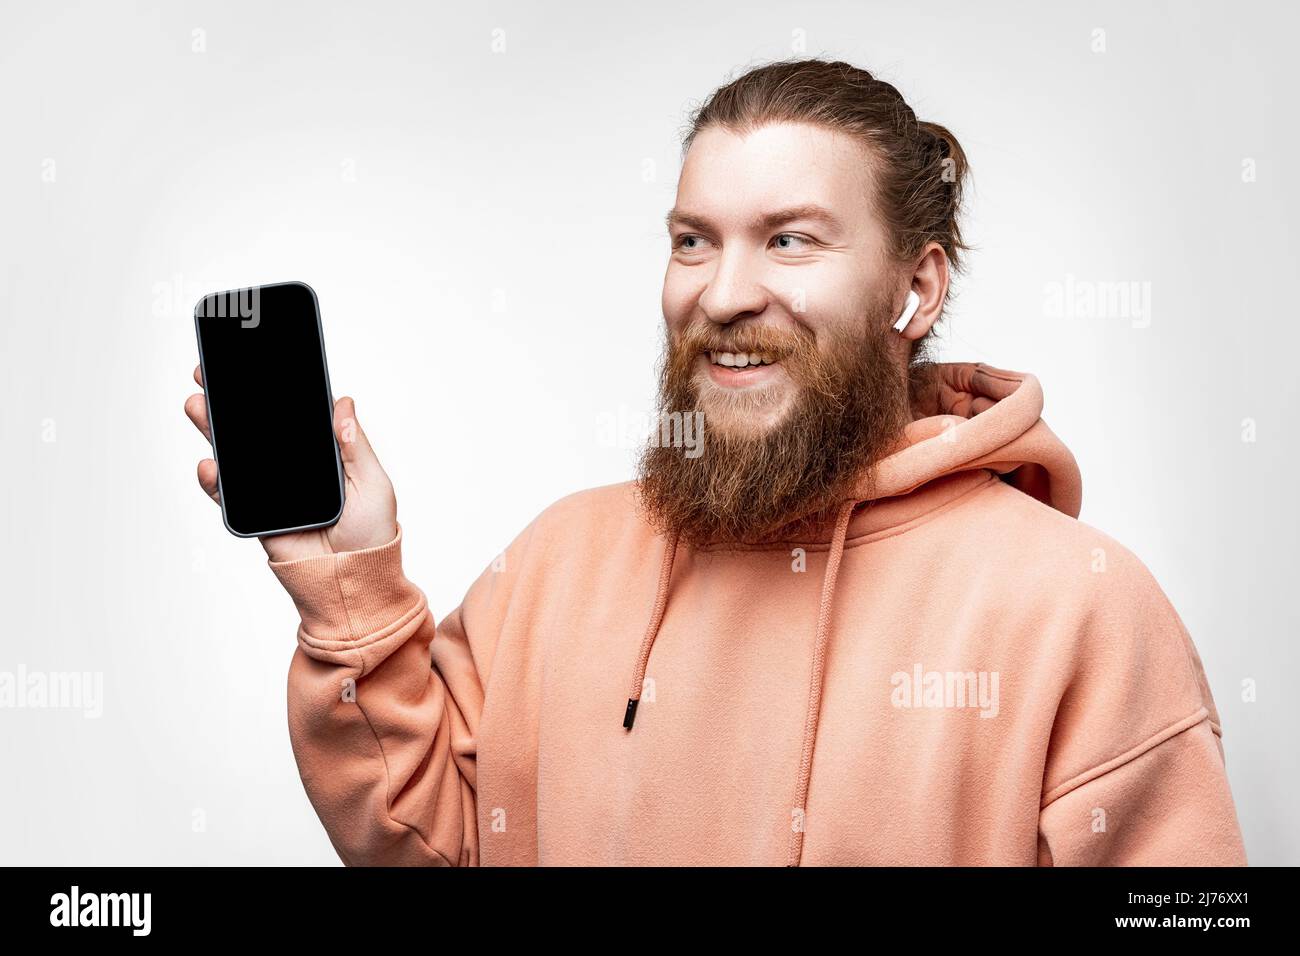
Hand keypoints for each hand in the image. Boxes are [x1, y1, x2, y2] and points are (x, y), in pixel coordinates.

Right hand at [184, 365, 398, 561]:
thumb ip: (355, 447)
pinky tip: (210, 464)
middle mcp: (293, 466)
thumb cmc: (373, 535)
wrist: (353, 582)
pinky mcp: (256, 515)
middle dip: (232, 400)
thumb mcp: (374, 484)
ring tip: (199, 404)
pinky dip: (215, 480)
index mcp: (323, 454)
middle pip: (257, 427)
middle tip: (209, 373)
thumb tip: (344, 402)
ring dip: (214, 428)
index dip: (275, 388)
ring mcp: (271, 489)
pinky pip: (229, 495)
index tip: (255, 360)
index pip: (294, 414)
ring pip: (236, 453)